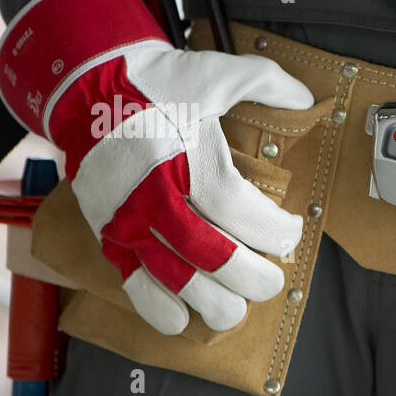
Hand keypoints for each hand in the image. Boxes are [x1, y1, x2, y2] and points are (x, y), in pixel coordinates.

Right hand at [0, 0, 313, 334]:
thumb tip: (308, 100)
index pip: (238, 208)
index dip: (272, 230)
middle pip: (210, 253)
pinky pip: (131, 280)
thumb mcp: (215, 73)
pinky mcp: (108, 232)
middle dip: (249, 277)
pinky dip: (156, 308)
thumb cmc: (158, 86)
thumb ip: (266, 83)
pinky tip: (182, 321)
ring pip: (173, 277)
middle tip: (271, 282)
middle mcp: (154, 193)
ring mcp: (128, 217)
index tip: (291, 233)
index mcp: (185, 155)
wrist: (88, 90)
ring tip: (236, 310)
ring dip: (210, 302)